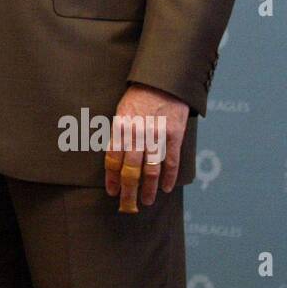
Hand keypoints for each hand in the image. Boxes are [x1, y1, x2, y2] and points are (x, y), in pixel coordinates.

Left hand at [104, 83, 188, 213]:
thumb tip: (114, 160)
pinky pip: (171, 162)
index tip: (112, 192)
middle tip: (127, 205)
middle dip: (128, 191)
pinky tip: (165, 188)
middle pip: (131, 170)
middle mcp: (137, 133)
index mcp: (121, 127)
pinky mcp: (174, 135)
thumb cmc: (138, 97)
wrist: (163, 82)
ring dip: (147, 189)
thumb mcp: (120, 112)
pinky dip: (168, 177)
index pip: (113, 159)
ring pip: (151, 170)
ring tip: (145, 202)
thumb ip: (118, 135)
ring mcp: (157, 136)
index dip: (112, 179)